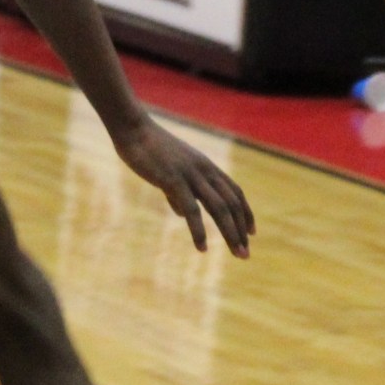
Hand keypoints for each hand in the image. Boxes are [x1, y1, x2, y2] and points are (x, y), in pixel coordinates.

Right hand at [112, 119, 253, 255]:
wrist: (134, 130)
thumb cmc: (149, 150)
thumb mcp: (170, 171)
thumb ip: (178, 193)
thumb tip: (181, 213)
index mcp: (206, 166)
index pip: (235, 192)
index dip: (245, 213)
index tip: (251, 233)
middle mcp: (204, 170)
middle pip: (232, 203)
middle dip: (241, 230)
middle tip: (245, 253)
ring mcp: (191, 175)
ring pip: (219, 208)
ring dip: (230, 233)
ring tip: (237, 253)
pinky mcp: (174, 180)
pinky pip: (191, 210)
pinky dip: (199, 231)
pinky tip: (202, 248)